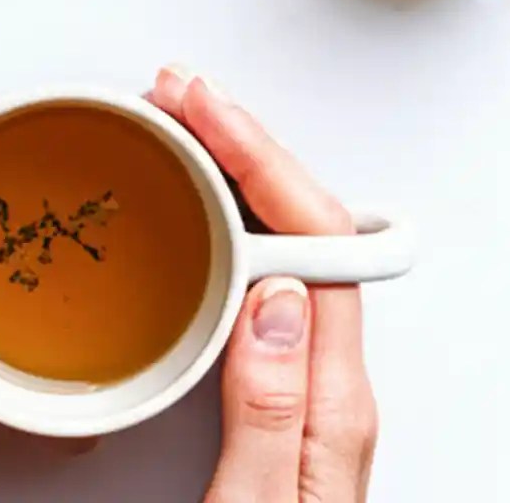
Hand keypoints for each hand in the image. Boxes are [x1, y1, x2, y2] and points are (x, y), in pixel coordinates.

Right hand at [151, 67, 378, 502]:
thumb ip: (271, 410)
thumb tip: (274, 295)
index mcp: (331, 397)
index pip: (314, 241)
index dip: (259, 160)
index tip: (200, 113)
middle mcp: (324, 375)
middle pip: (304, 224)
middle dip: (242, 146)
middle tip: (179, 98)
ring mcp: (296, 374)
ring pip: (279, 241)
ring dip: (233, 175)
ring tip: (182, 131)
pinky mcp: (265, 381)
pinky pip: (255, 276)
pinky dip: (221, 226)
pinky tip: (187, 217)